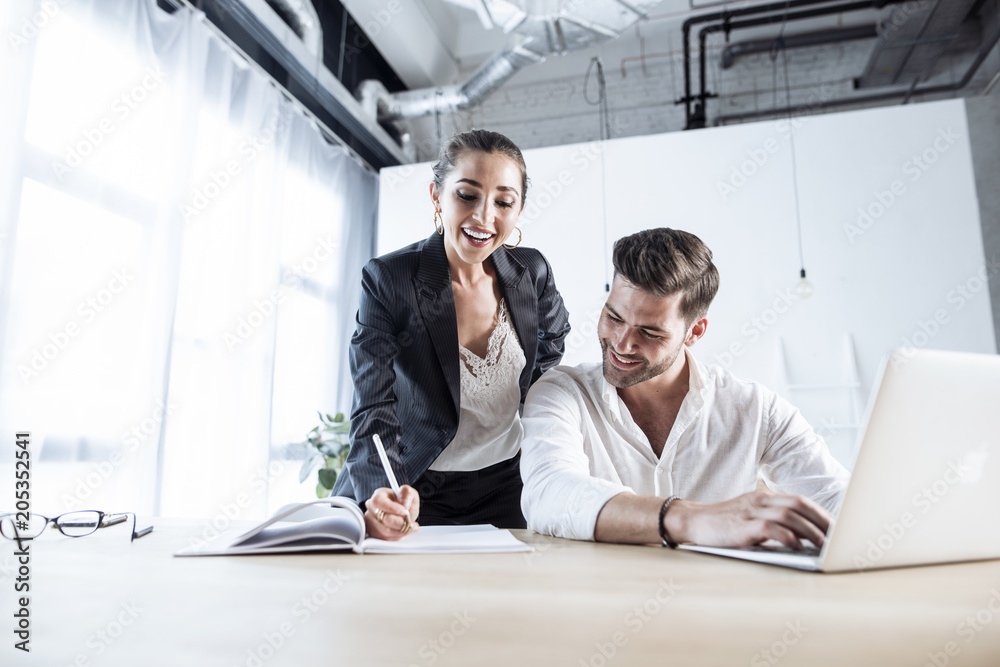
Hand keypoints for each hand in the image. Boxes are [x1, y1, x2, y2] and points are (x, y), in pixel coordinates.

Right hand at [364, 485, 419, 540]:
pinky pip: (385, 539)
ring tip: (408, 526)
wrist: (403, 515)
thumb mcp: (410, 494)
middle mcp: (371, 508)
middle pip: (384, 519)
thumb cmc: (404, 503)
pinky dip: (397, 536)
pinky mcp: (373, 534)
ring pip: (385, 531)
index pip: (378, 501)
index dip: (392, 508)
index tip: (404, 512)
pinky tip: (402, 530)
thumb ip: (407, 494)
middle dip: (401, 522)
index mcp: (379, 495)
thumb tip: (404, 504)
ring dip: (400, 531)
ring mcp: (371, 522)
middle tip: (410, 521)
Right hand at [668, 489, 832, 549]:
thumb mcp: (750, 515)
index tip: (837, 528)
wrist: (692, 521)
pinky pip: (771, 527)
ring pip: (790, 515)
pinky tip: (797, 546)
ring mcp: (751, 511)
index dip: (822, 513)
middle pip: (800, 505)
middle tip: (838, 537)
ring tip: (823, 544)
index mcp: (764, 496)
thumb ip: (772, 519)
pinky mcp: (743, 525)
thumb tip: (802, 535)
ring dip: (810, 530)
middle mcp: (760, 500)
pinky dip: (787, 536)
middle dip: (822, 521)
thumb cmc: (723, 523)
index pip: (800, 500)